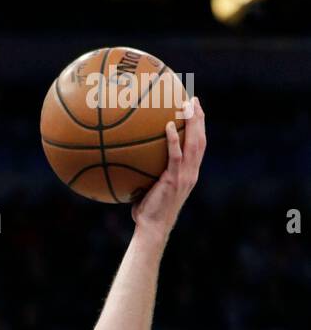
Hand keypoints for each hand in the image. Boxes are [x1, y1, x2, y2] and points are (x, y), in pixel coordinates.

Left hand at [131, 96, 205, 240]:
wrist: (152, 229)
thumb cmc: (147, 212)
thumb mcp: (150, 189)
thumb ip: (147, 173)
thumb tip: (129, 158)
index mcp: (189, 175)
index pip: (199, 147)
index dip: (199, 128)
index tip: (195, 111)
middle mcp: (191, 173)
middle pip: (200, 140)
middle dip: (199, 119)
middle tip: (194, 100)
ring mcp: (185, 177)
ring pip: (194, 144)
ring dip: (192, 123)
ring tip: (187, 105)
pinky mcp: (174, 180)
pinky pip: (175, 156)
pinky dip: (173, 140)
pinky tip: (168, 125)